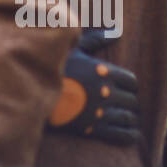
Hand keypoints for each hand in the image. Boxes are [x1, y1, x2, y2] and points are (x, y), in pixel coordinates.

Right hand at [47, 27, 140, 145]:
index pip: (130, 81)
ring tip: (130, 119)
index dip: (131, 85)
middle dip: (131, 102)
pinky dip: (130, 134)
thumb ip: (97, 40)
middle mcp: (106, 91)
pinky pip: (121, 133)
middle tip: (128, 104)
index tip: (127, 88)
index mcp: (104, 71)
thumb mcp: (75, 49)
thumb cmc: (55, 68)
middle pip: (131, 99)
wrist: (34, 91)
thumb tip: (117, 32)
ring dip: (131, 118)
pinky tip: (133, 134)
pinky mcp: (94, 127)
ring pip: (128, 116)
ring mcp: (101, 110)